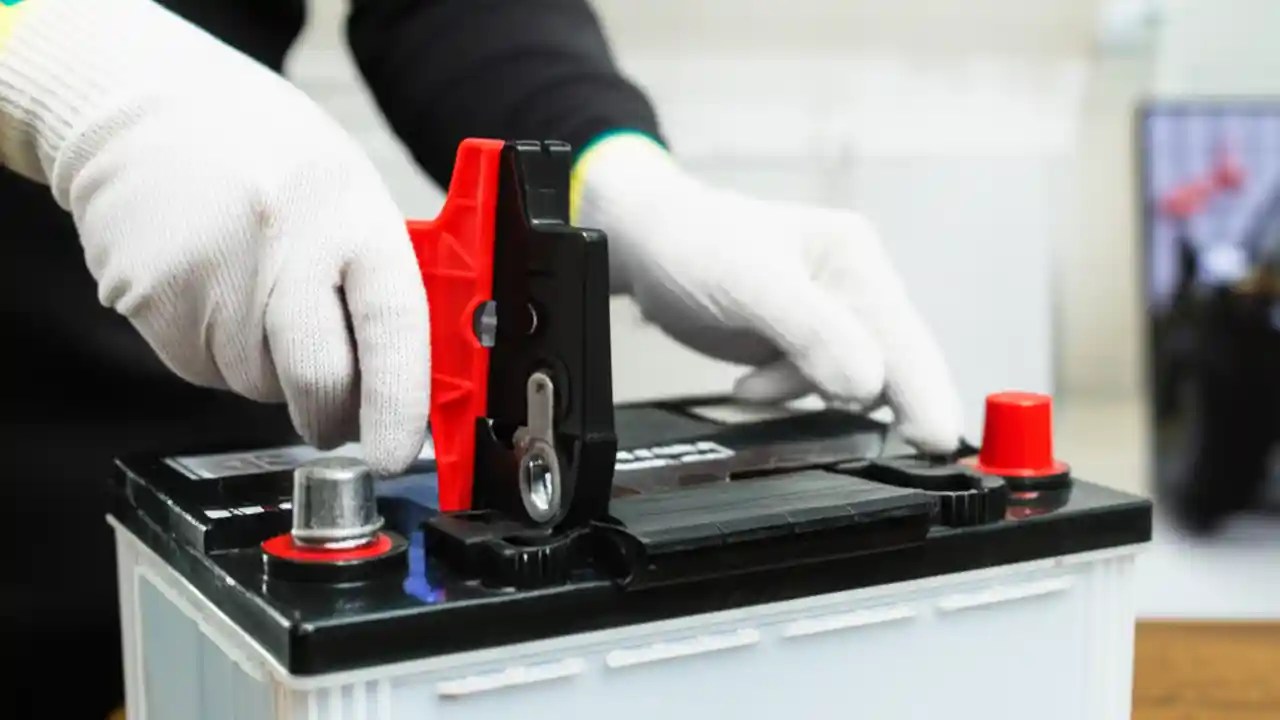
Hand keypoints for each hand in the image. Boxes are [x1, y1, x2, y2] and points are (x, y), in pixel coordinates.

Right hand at [0, 0, 429, 472]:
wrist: (139, 106)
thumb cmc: (264, 153)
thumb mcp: (347, 192)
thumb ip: (376, 278)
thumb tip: (411, 379)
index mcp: (350, 213)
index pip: (394, 327)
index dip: (401, 403)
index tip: (400, 451)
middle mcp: (283, 243)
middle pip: (317, 380)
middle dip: (332, 416)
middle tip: (334, 414)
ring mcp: (210, 272)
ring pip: (258, 383)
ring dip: (269, 369)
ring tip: (256, 295)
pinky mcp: (148, 297)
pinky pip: (202, 369)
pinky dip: (217, 352)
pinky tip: (214, 291)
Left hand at [574, 134, 962, 452]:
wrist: (645, 245)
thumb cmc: (693, 244)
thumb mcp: (751, 283)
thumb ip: (813, 332)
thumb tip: (867, 384)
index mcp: (855, 258)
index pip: (903, 337)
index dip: (924, 392)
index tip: (936, 439)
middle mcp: (854, 286)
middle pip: (894, 362)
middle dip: (887, 401)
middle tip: (911, 445)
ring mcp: (831, 318)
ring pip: (856, 380)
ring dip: (811, 393)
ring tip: (759, 380)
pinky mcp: (803, 344)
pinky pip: (817, 385)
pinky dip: (784, 391)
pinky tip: (749, 382)